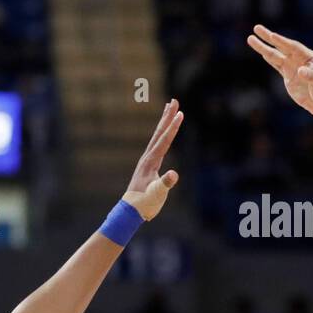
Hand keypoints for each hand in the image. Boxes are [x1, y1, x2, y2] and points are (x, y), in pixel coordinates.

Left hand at [122, 99, 182, 219]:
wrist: (131, 211)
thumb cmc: (145, 204)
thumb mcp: (156, 194)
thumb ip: (165, 184)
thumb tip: (174, 174)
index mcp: (150, 161)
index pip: (164, 140)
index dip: (173, 127)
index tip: (181, 113)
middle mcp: (148, 157)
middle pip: (159, 132)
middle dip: (168, 116)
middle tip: (174, 100)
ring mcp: (147, 160)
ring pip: (157, 136)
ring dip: (164, 122)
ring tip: (170, 109)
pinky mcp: (149, 165)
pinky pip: (158, 144)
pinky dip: (163, 135)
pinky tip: (165, 133)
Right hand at [248, 25, 312, 115]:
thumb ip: (311, 76)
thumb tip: (301, 71)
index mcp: (309, 58)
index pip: (293, 47)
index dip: (282, 41)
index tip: (272, 36)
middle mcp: (299, 59)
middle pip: (281, 47)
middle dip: (269, 38)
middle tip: (256, 28)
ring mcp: (293, 68)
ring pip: (275, 55)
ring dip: (264, 48)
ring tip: (251, 39)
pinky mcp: (288, 77)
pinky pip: (276, 65)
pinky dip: (269, 59)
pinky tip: (262, 53)